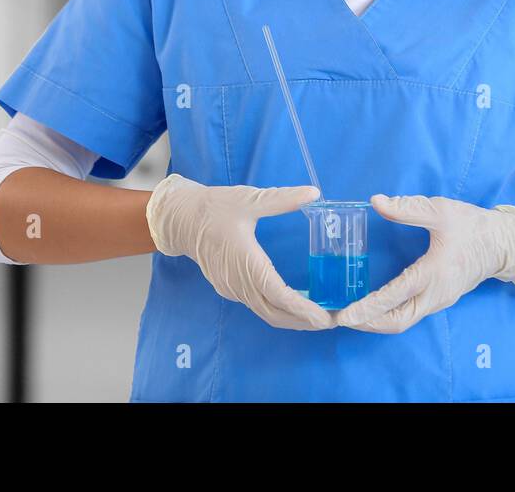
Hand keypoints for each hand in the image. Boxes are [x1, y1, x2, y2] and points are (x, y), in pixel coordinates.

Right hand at [145, 174, 333, 330]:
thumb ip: (281, 199)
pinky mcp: (230, 288)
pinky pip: (258, 306)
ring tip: (320, 316)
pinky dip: (280, 310)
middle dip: (305, 321)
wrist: (180, 219)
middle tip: (333, 320)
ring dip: (293, 318)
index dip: (303, 309)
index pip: (279, 295)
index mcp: (245, 263)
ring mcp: (233, 289)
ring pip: (267, 313)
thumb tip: (313, 193)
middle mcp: (239, 283)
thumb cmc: (213, 208)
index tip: (325, 317)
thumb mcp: (248, 198)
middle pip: (275, 313)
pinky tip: (296, 303)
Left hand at [336, 194, 514, 333]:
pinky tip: (373, 307)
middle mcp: (435, 295)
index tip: (344, 315)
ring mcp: (438, 301)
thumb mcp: (441, 211)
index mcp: (433, 274)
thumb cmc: (473, 226)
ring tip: (351, 315)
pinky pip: (410, 315)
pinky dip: (389, 316)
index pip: (394, 297)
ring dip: (377, 321)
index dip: (367, 308)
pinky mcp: (439, 299)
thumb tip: (376, 201)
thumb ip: (408, 208)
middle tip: (340, 318)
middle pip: (397, 321)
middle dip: (367, 323)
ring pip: (404, 321)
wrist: (503, 244)